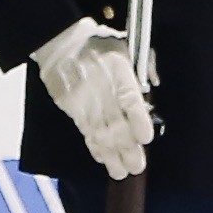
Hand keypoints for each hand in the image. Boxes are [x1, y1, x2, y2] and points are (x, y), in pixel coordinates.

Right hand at [32, 15, 153, 178]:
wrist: (58, 40)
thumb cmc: (95, 43)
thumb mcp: (125, 46)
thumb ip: (143, 67)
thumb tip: (154, 84)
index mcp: (118, 69)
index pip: (130, 100)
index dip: (138, 122)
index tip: (146, 139)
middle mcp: (100, 86)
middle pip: (115, 123)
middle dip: (127, 148)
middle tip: (137, 166)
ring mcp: (83, 98)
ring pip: (99, 132)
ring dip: (111, 155)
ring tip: (121, 172)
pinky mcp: (69, 105)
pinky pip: (84, 130)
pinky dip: (94, 146)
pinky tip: (102, 158)